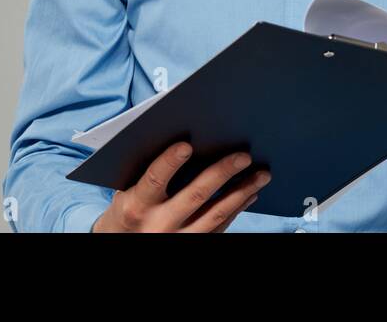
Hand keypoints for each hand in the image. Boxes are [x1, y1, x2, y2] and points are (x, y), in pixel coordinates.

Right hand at [91, 142, 271, 231]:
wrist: (125, 245)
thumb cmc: (129, 210)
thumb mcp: (127, 192)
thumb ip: (148, 171)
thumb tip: (184, 140)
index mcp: (137, 205)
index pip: (154, 180)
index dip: (169, 162)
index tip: (186, 145)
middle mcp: (159, 225)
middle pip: (195, 196)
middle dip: (221, 173)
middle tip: (243, 156)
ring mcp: (178, 238)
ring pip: (215, 214)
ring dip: (242, 192)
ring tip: (261, 174)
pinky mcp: (193, 245)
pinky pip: (220, 227)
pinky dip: (237, 208)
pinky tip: (249, 193)